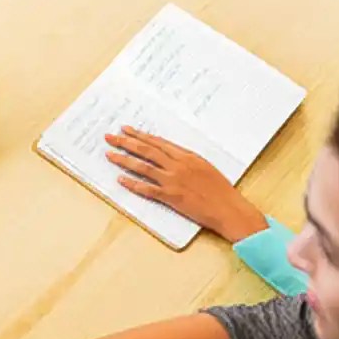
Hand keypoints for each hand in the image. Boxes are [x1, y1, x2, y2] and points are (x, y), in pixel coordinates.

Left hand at [105, 127, 268, 242]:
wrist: (228, 208)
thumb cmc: (220, 189)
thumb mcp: (205, 167)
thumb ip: (186, 160)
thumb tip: (170, 154)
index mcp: (187, 156)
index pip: (158, 142)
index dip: (140, 135)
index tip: (126, 129)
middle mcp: (178, 165)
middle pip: (147, 150)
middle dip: (126, 142)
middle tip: (110, 137)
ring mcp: (174, 181)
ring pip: (143, 167)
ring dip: (124, 160)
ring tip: (109, 155)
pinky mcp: (171, 197)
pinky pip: (147, 189)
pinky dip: (132, 184)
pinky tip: (120, 179)